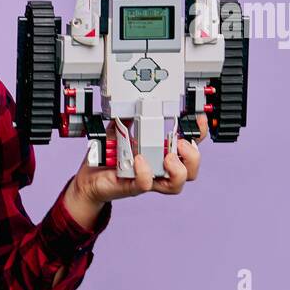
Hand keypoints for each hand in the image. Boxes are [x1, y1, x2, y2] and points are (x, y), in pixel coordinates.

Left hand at [75, 112, 206, 202]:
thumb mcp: (118, 131)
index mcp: (161, 152)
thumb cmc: (108, 157)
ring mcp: (149, 178)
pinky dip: (145, 173)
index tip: (199, 119)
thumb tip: (132, 102)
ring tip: (167, 157)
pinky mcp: (133, 186)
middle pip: (191, 169)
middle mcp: (159, 168)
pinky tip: (139, 160)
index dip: (199, 134)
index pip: (189, 146)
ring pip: (177, 184)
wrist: (90, 178)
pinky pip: (146, 184)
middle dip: (193, 156)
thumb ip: (127, 117)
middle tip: (181, 144)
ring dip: (178, 170)